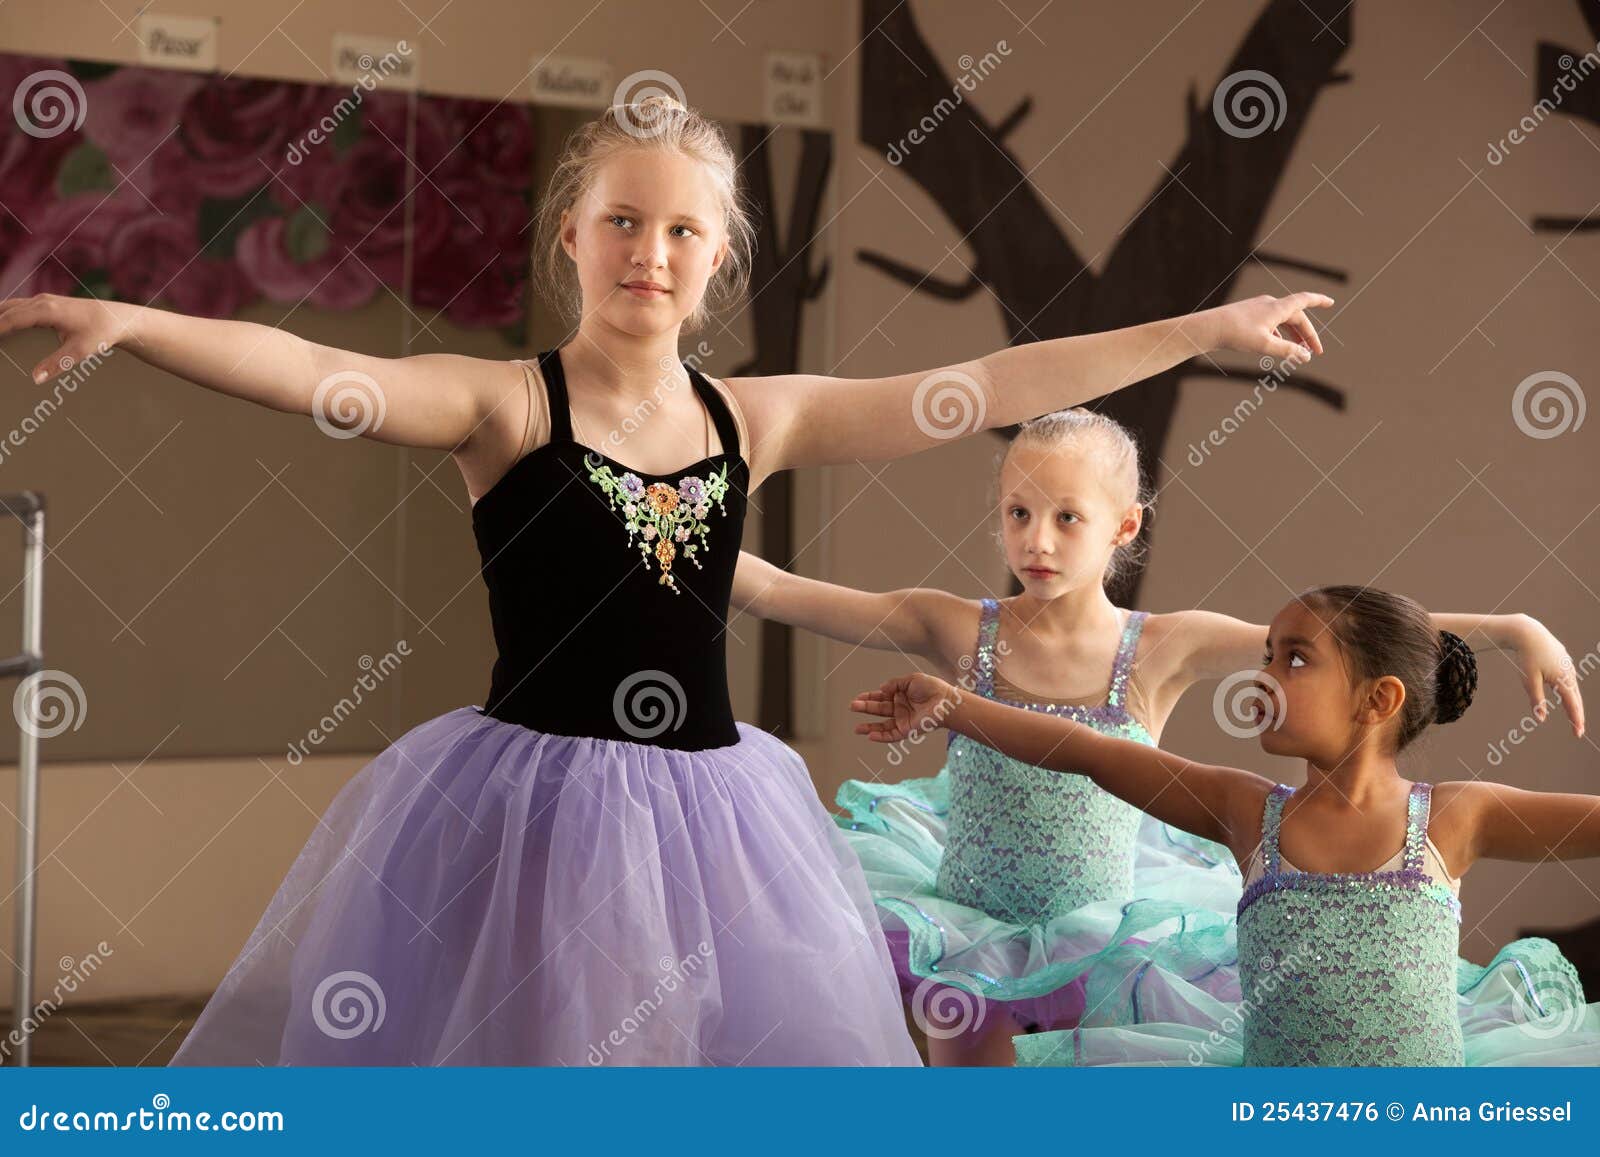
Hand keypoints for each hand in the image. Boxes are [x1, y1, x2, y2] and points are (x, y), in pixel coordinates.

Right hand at [0, 294, 134, 382]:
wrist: (118, 318)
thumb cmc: (101, 333)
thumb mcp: (81, 351)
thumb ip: (58, 364)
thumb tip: (35, 379)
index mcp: (46, 311)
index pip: (9, 319)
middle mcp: (41, 302)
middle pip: (4, 310)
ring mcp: (42, 301)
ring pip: (8, 306)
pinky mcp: (45, 304)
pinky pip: (16, 308)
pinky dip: (3, 315)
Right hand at [850, 673, 958, 741]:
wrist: (945, 701)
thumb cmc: (932, 688)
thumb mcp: (910, 679)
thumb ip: (894, 684)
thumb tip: (881, 688)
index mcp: (900, 696)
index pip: (881, 697)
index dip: (870, 697)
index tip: (859, 697)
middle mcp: (899, 708)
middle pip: (878, 710)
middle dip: (865, 708)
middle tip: (853, 706)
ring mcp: (903, 720)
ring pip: (882, 726)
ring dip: (869, 727)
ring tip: (857, 729)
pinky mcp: (907, 730)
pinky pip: (891, 735)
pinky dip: (881, 737)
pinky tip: (871, 736)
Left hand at [1204, 292, 1333, 364]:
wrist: (1209, 327)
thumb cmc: (1236, 334)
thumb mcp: (1265, 345)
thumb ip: (1287, 351)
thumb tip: (1306, 357)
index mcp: (1277, 308)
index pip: (1304, 300)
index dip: (1319, 301)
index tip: (1331, 303)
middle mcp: (1270, 304)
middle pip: (1296, 317)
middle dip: (1307, 334)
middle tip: (1315, 353)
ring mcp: (1258, 308)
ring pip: (1283, 321)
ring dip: (1293, 335)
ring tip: (1299, 352)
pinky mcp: (1248, 315)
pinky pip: (1270, 323)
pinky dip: (1279, 334)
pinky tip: (1277, 345)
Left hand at [1509, 616, 1584, 736]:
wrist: (1528, 633)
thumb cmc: (1526, 657)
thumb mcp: (1529, 680)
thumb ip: (1536, 699)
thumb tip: (1541, 718)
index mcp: (1563, 679)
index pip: (1572, 704)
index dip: (1575, 720)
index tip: (1578, 734)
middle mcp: (1569, 673)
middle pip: (1576, 698)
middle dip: (1577, 715)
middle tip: (1578, 731)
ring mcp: (1568, 665)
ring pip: (1573, 688)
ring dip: (1574, 702)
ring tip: (1575, 717)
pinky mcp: (1564, 659)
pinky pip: (1569, 678)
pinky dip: (1570, 690)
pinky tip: (1569, 694)